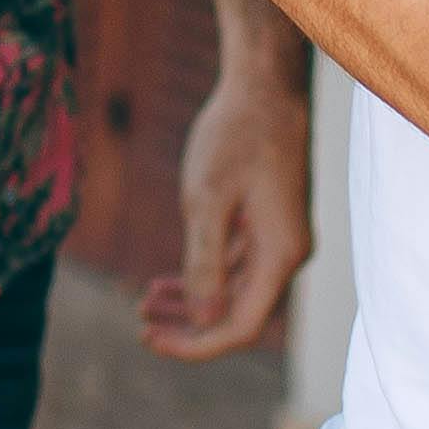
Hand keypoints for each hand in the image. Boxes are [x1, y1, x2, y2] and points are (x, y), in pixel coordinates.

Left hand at [141, 66, 310, 360]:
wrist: (265, 84)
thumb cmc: (236, 136)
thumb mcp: (206, 199)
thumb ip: (204, 263)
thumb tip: (204, 319)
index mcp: (280, 254)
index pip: (242, 326)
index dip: (197, 344)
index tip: (150, 339)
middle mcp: (288, 254)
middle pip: (241, 314)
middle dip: (190, 327)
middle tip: (140, 327)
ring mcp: (280, 238)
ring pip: (236, 291)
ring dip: (193, 302)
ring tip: (144, 303)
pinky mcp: (269, 222)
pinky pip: (237, 266)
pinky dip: (204, 276)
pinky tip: (167, 278)